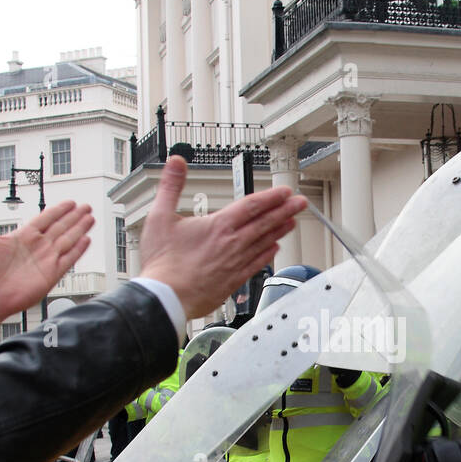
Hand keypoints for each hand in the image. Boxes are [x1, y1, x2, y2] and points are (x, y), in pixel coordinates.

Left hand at [0, 193, 93, 330]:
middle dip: (74, 217)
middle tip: (86, 207)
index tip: (69, 203)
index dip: (58, 210)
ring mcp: (45, 260)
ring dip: (80, 229)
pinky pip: (69, 260)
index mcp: (22, 236)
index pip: (45, 219)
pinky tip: (86, 240)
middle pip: (61, 227)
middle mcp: (36, 247)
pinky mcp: (51, 275)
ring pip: (68, 240)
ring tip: (90, 219)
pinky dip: (78, 250)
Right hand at [139, 157, 303, 318]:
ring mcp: (235, 263)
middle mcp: (232, 243)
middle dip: (285, 210)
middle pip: (265, 222)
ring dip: (280, 230)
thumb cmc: (163, 263)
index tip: (285, 191)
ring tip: (293, 221)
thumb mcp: (160, 216)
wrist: (166, 297)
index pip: (252, 206)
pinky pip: (257, 264)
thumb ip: (171, 186)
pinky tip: (274, 249)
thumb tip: (176, 163)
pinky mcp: (233, 281)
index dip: (271, 197)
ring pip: (264, 242)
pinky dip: (268, 254)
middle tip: (300, 202)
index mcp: (218, 226)